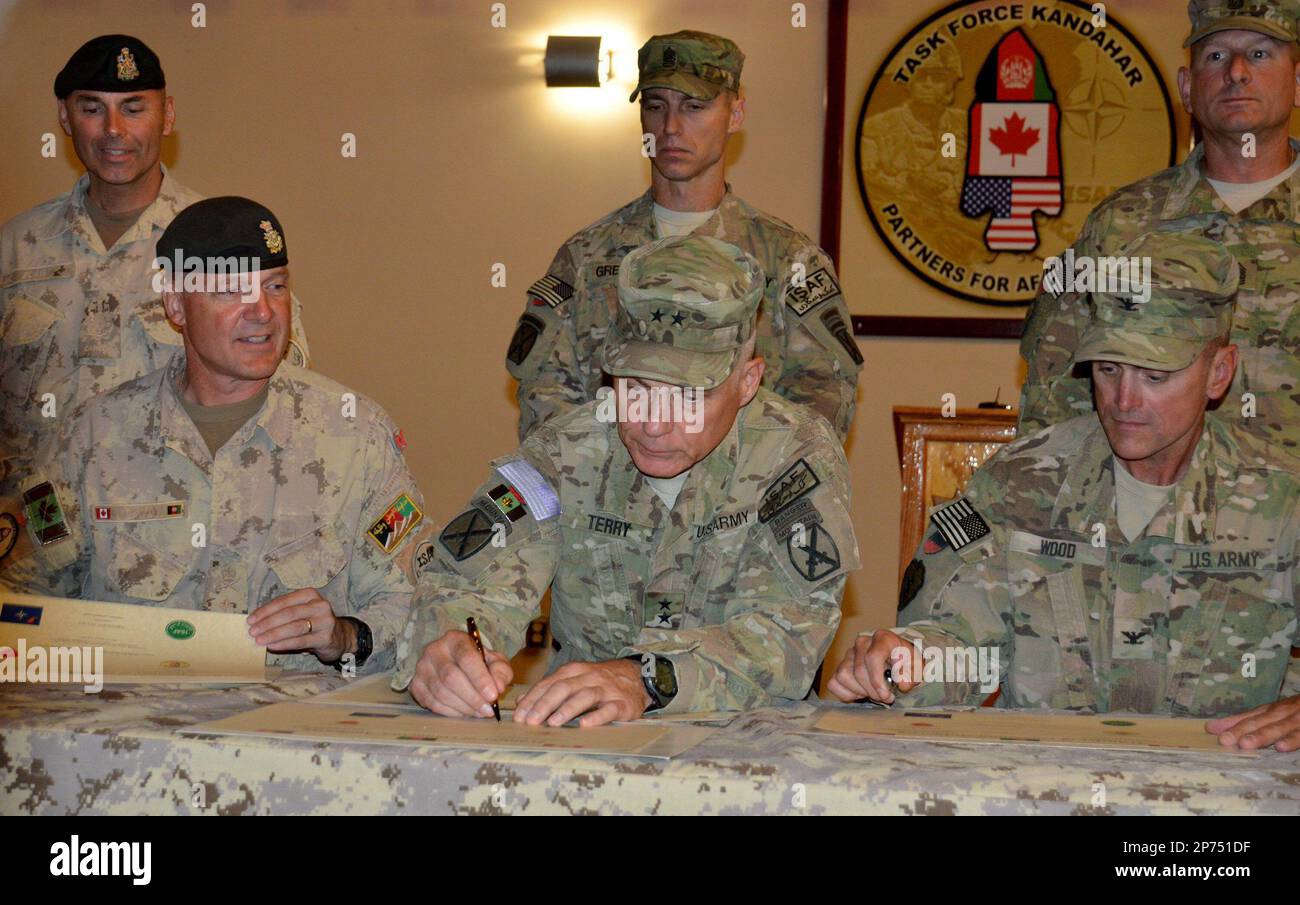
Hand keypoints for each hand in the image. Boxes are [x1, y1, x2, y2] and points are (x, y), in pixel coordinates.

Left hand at [248, 588, 352, 662]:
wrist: (339, 636)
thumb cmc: (313, 623)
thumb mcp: (301, 611)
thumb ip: (283, 613)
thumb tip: (257, 621)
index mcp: (310, 595)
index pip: (283, 601)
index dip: (265, 611)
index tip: (251, 620)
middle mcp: (319, 605)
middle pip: (288, 614)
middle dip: (267, 623)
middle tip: (252, 632)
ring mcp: (325, 621)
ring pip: (294, 627)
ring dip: (274, 634)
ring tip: (259, 640)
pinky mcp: (326, 637)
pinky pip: (301, 641)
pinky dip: (284, 644)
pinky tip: (272, 646)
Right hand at [408, 629, 512, 718]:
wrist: (453, 663)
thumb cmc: (477, 662)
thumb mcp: (494, 661)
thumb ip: (500, 671)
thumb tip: (498, 687)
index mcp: (455, 639)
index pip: (467, 658)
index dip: (480, 679)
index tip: (493, 695)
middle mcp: (434, 650)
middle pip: (451, 677)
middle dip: (473, 697)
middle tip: (488, 710)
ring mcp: (422, 668)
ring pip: (441, 693)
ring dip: (463, 707)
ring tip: (479, 712)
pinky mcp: (415, 685)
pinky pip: (432, 703)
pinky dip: (450, 712)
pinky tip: (464, 712)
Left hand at [514, 659, 650, 727]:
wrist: (638, 678)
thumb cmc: (600, 681)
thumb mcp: (574, 679)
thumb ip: (548, 689)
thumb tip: (521, 701)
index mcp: (574, 671)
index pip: (549, 683)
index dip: (533, 698)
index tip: (519, 715)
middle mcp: (589, 677)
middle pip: (564, 688)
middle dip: (545, 704)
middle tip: (530, 721)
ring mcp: (606, 690)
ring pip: (585, 696)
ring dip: (567, 709)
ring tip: (553, 723)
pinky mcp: (622, 704)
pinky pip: (609, 710)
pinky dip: (596, 717)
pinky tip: (585, 725)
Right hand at [827, 630, 919, 704]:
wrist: (899, 659)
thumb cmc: (907, 662)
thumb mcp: (917, 666)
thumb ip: (913, 674)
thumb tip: (902, 685)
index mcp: (883, 638)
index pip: (873, 658)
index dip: (877, 680)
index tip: (886, 695)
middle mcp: (862, 643)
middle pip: (859, 671)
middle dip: (872, 691)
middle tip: (886, 698)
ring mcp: (849, 654)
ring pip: (843, 676)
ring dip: (860, 691)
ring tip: (874, 693)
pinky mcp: (840, 666)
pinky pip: (834, 682)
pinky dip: (847, 693)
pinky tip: (861, 692)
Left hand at [1205, 695, 1299, 751]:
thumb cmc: (1295, 710)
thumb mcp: (1271, 712)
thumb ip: (1244, 720)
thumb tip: (1211, 727)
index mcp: (1272, 710)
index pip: (1249, 716)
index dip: (1231, 723)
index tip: (1212, 731)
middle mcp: (1283, 713)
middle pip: (1261, 721)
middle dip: (1242, 730)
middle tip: (1225, 740)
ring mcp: (1298, 719)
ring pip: (1280, 727)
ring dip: (1263, 736)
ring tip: (1246, 744)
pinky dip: (1293, 740)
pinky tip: (1281, 747)